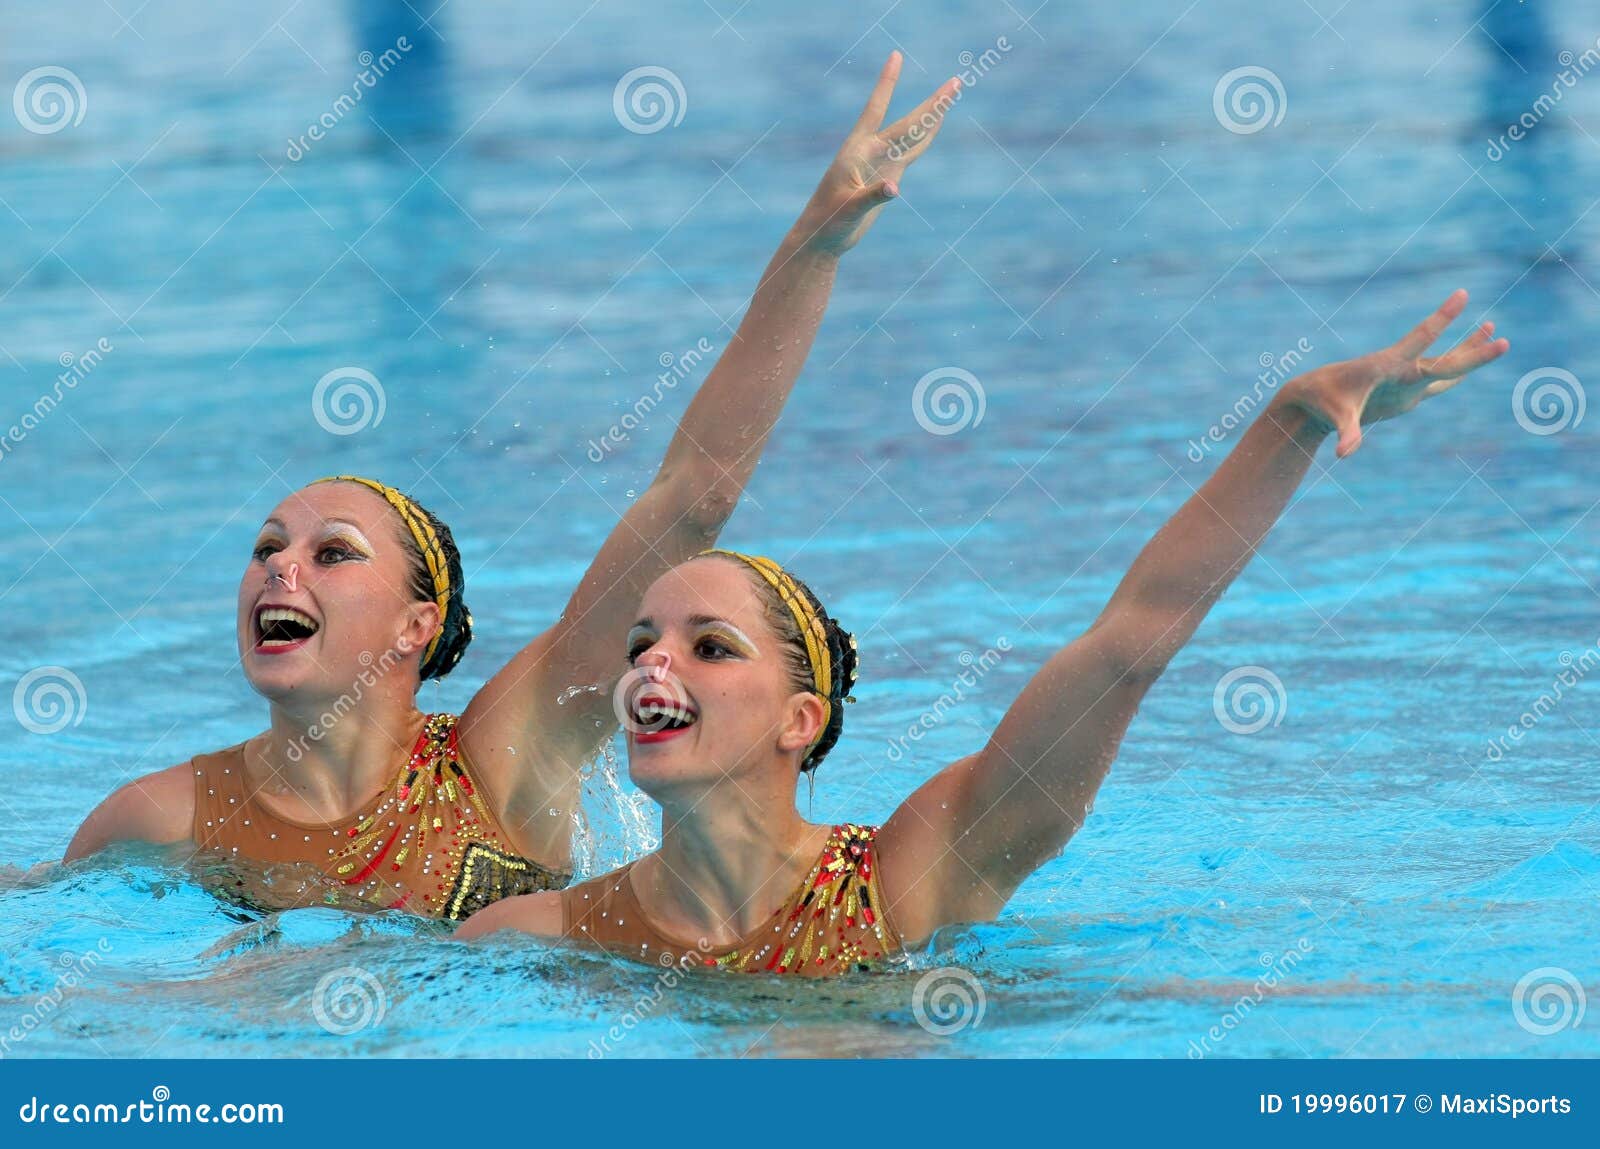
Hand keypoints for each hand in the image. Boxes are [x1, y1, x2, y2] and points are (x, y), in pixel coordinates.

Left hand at [793, 51, 959, 256]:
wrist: (822, 237)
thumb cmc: (829, 222)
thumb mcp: (849, 209)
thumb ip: (871, 197)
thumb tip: (895, 190)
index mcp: (859, 150)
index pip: (876, 108)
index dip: (887, 82)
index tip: (896, 55)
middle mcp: (872, 151)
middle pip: (909, 122)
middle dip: (933, 103)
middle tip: (957, 82)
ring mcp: (881, 164)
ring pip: (913, 135)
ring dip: (932, 116)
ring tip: (949, 95)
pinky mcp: (887, 178)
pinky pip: (911, 153)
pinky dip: (925, 139)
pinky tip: (933, 127)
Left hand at [1276, 289, 1510, 457]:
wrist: (1312, 399)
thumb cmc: (1323, 401)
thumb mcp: (1336, 417)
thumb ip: (1345, 433)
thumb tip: (1345, 453)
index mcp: (1387, 365)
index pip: (1421, 338)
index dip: (1443, 318)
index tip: (1463, 295)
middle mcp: (1400, 369)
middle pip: (1443, 359)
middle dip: (1472, 349)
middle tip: (1501, 335)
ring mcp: (1405, 381)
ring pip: (1444, 364)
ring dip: (1468, 348)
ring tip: (1491, 327)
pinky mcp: (1406, 393)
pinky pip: (1438, 379)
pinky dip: (1457, 371)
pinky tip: (1471, 363)